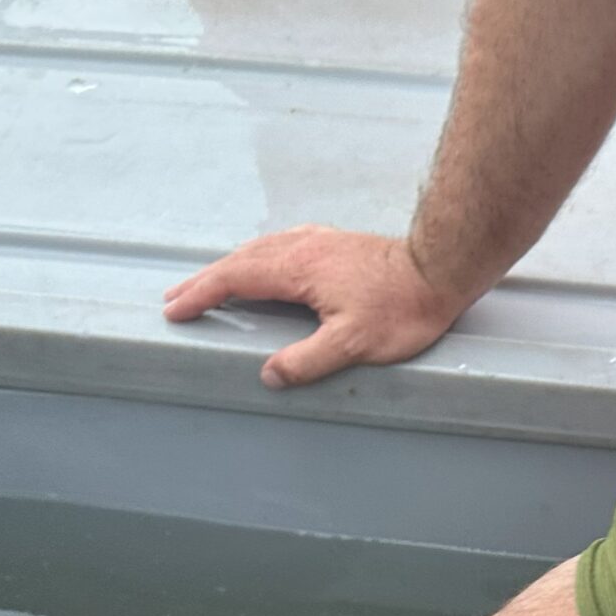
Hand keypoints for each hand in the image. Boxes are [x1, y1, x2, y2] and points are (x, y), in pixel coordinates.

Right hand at [161, 228, 474, 387]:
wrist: (440, 267)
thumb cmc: (402, 307)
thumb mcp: (354, 344)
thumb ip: (308, 360)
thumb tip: (269, 374)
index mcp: (296, 269)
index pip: (234, 280)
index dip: (201, 295)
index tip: (174, 310)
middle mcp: (301, 247)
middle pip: (239, 261)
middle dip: (204, 281)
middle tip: (175, 298)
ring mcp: (318, 241)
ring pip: (259, 250)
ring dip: (228, 268)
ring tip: (208, 284)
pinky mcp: (334, 242)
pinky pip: (281, 245)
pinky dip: (257, 256)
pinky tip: (263, 262)